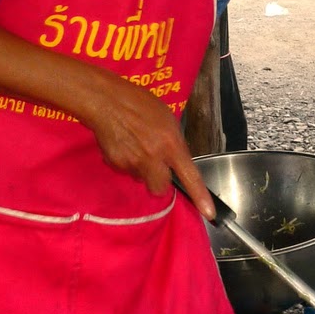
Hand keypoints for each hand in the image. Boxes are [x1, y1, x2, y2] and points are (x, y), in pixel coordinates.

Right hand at [83, 71, 214, 218]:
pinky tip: (123, 144)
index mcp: (171, 143)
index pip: (189, 175)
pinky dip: (126, 162)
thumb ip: (173, 142)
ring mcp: (133, 163)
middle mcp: (154, 157)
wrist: (106, 100)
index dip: (199, 196)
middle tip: (154, 164)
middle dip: (158, 181)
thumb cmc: (139, 103)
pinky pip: (125, 171)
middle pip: (160, 188)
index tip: (209, 213)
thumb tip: (174, 160)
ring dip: (141, 169)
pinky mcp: (116, 164)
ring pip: (141, 179)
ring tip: (135, 146)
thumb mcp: (166, 119)